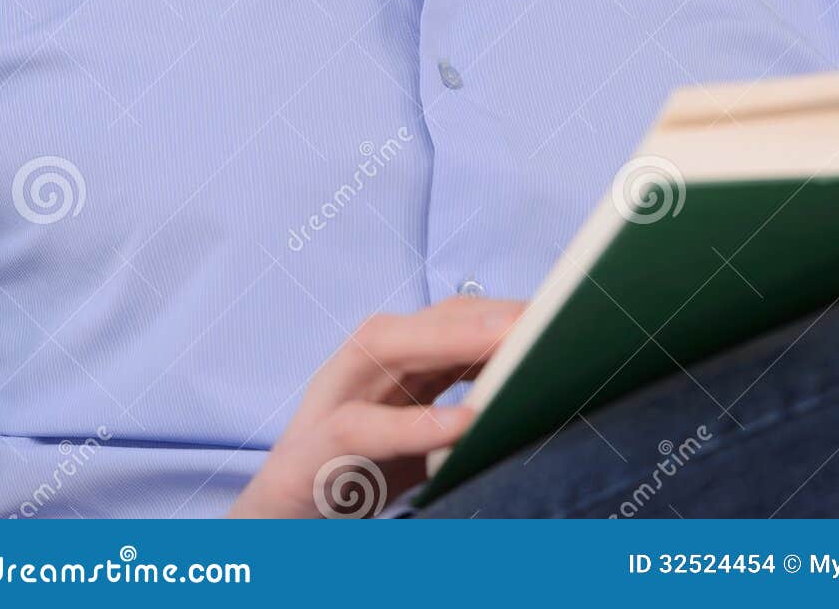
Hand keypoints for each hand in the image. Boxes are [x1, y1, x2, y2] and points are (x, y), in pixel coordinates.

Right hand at [227, 295, 525, 517]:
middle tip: (549, 315)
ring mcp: (332, 399)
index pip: (453, 319)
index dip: (504, 311)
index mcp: (390, 361)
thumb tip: (532, 396)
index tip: (562, 310)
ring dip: (452, 342)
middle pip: (428, 322)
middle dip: (487, 315)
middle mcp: (360, 365)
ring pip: (388, 348)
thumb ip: (460, 413)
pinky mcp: (312, 450)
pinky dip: (413, 424)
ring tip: (511, 342)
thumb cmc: (352, 477)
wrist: (276, 529)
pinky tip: (461, 423)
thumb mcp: (417, 442)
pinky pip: (364, 427)